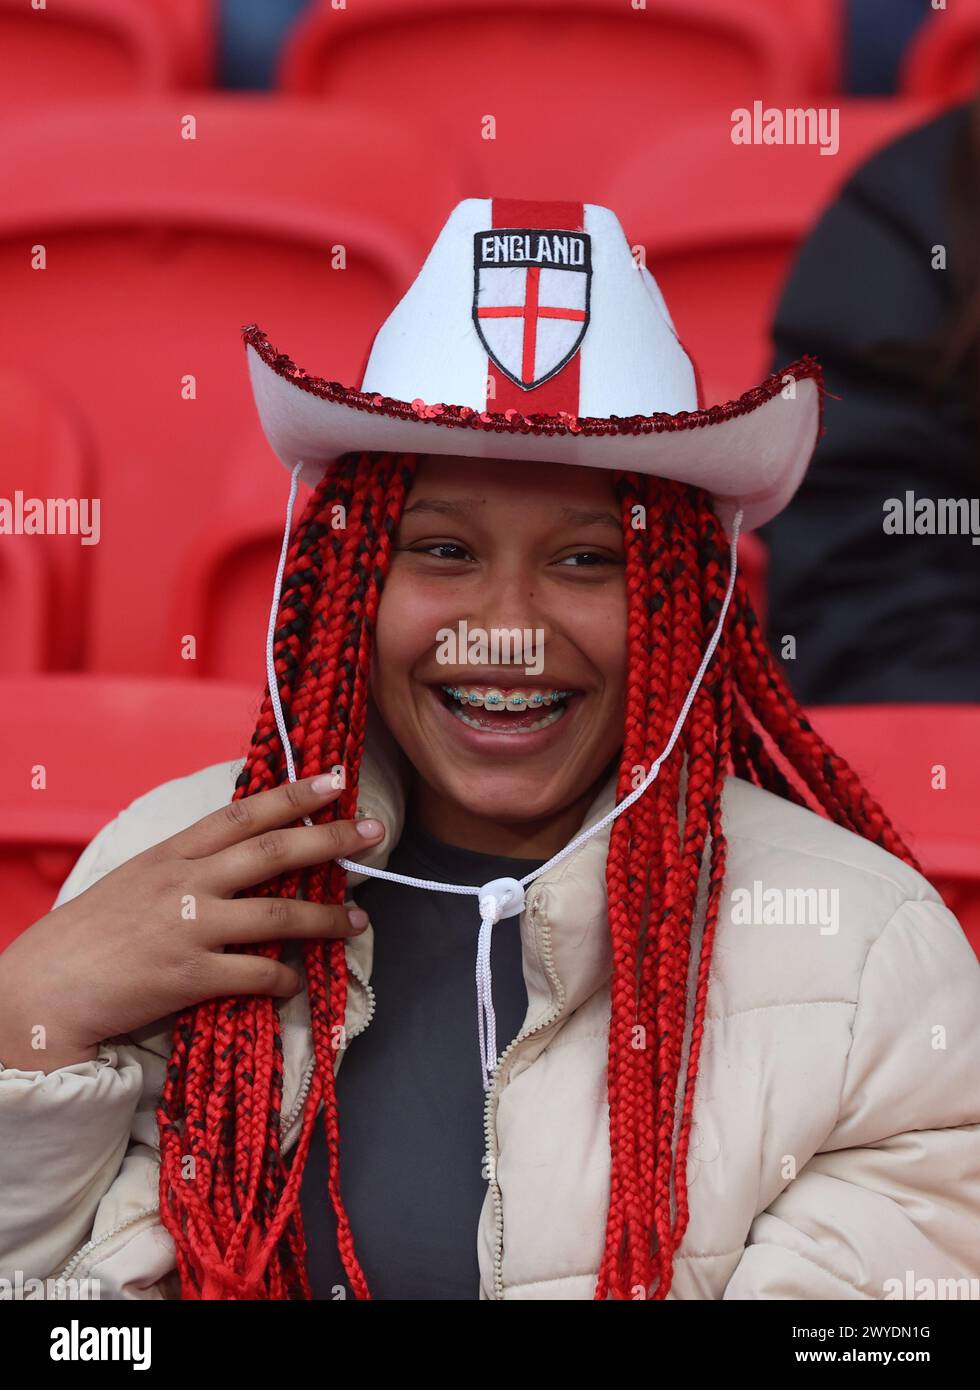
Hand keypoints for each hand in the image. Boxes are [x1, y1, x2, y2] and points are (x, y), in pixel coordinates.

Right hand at [0, 775, 384, 1073]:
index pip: (242, 814)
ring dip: (325, 918)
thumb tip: (243, 855)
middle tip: (373, 831)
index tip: (333, 780)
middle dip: (329, 840)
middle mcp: (185, 884)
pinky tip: (298, 978)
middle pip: (271, 853)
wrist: (44, 988)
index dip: (292, 796)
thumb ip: (187, 865)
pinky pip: (256, 975)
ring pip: (277, 917)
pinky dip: (284, 977)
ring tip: (358, 918)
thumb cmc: (91, 934)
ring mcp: (188, 929)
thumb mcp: (136, 879)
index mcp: (172, 854)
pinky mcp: (188, 977)